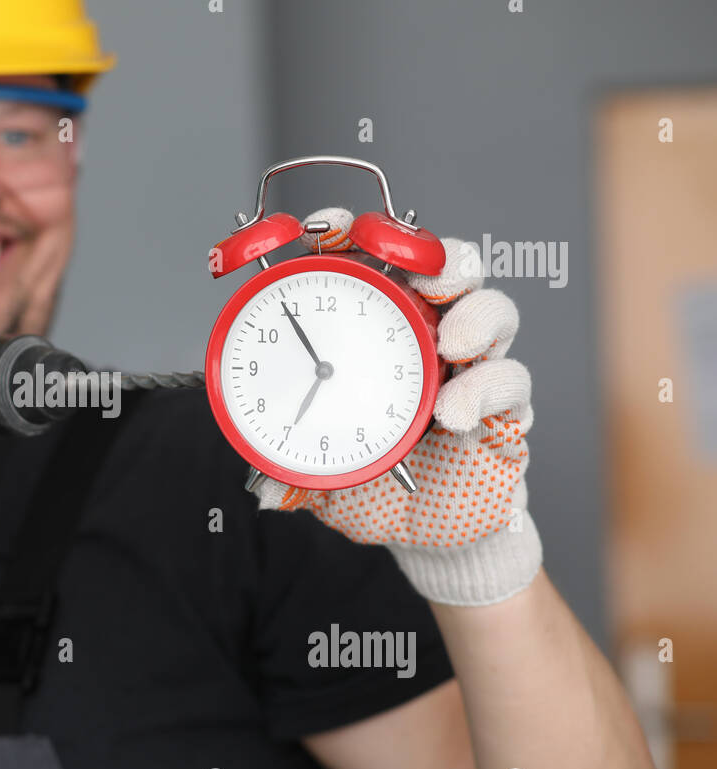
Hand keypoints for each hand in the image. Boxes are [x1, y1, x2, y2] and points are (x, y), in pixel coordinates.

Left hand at [256, 208, 540, 605]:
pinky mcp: (506, 407)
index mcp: (375, 333)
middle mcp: (427, 337)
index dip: (350, 236)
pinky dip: (484, 389)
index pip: (369, 265)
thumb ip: (285, 468)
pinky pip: (509, 380)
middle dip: (437, 256)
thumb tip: (259, 485)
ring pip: (493, 309)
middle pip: (446, 267)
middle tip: (421, 272)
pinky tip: (454, 414)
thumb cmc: (373, 488)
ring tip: (452, 343)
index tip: (321, 229)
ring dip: (475, 316)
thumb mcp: (315, 472)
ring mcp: (471, 367)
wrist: (427, 539)